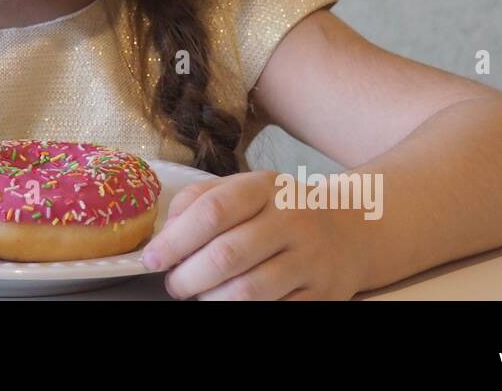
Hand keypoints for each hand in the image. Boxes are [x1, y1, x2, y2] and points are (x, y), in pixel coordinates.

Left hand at [140, 170, 363, 299]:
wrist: (349, 231)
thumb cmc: (279, 210)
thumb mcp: (244, 188)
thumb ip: (199, 200)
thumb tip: (166, 234)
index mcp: (265, 188)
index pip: (213, 211)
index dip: (175, 240)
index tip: (152, 259)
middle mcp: (292, 220)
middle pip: (227, 255)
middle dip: (188, 277)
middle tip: (175, 284)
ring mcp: (310, 260)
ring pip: (247, 291)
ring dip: (211, 299)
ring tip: (200, 295)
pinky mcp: (321, 295)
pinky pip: (272, 311)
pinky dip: (240, 312)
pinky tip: (227, 302)